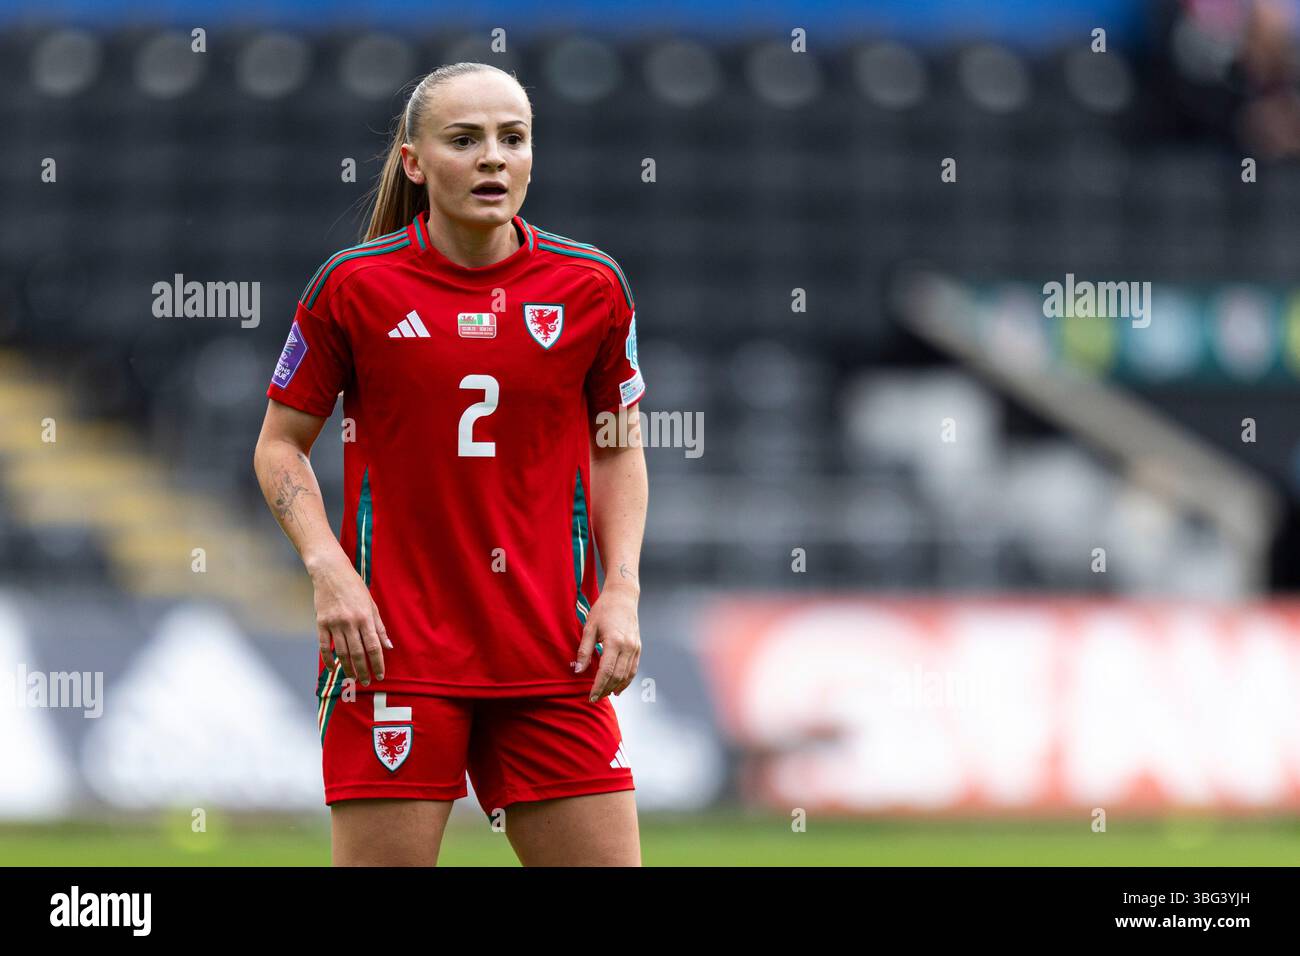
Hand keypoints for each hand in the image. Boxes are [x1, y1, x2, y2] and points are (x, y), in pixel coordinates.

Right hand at [309, 551, 391, 686]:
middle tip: (367, 682)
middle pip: (358, 653)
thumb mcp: (371, 604)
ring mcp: (334, 624)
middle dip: (363, 670)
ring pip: (341, 653)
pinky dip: (328, 659)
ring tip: (353, 678)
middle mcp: (350, 622)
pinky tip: (333, 668)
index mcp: (365, 618)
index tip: (380, 675)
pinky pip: (324, 646)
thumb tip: (388, 646)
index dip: (378, 663)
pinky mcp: (321, 623)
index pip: (374, 646)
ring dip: (348, 668)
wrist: (331, 573)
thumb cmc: (355, 588)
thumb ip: (379, 627)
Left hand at [575, 583, 639, 702]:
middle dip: (606, 689)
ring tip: (605, 694)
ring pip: (627, 675)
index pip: (606, 671)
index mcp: (614, 641)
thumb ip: (584, 651)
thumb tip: (578, 671)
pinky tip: (618, 687)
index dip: (598, 686)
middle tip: (595, 698)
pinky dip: (626, 680)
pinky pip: (633, 669)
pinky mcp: (638, 647)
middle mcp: (628, 646)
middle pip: (617, 676)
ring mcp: (635, 648)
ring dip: (616, 687)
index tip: (591, 697)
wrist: (623, 597)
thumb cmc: (603, 610)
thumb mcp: (589, 628)